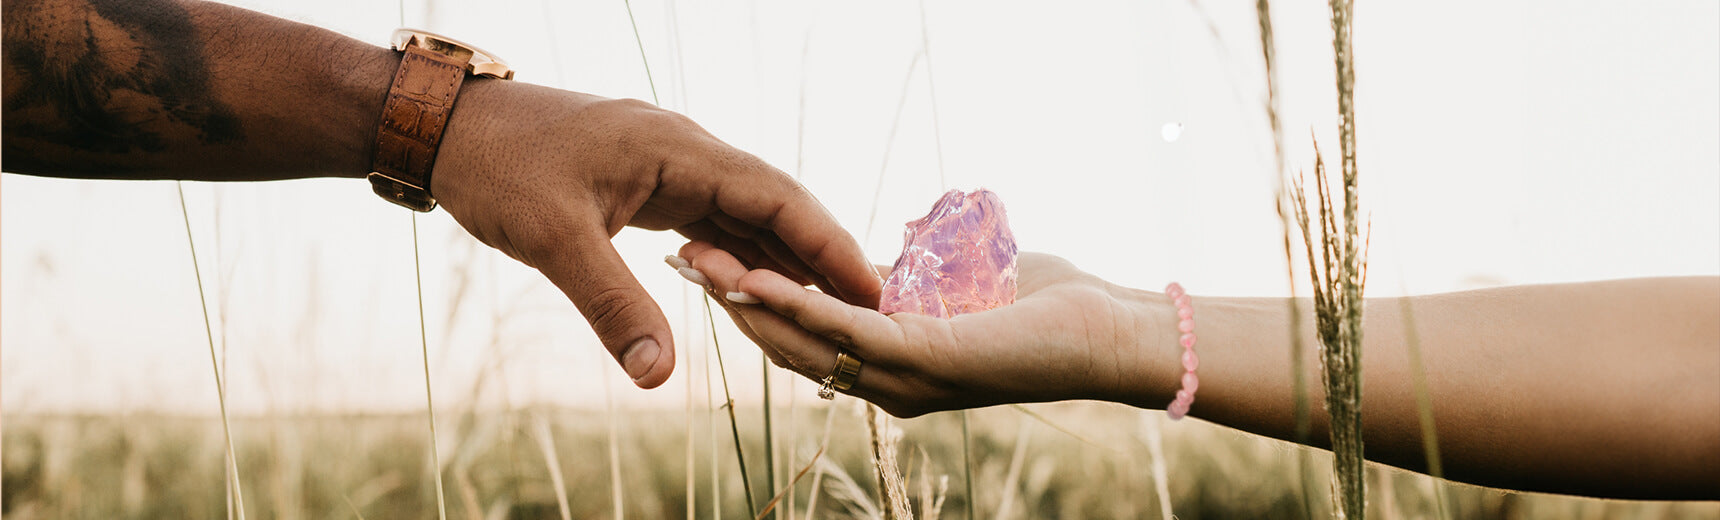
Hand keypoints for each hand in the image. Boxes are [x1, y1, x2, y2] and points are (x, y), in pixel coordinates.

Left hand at [430, 80, 880, 388]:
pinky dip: (741, 253)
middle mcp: (685, 150)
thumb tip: (658, 376)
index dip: (826, 242)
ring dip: (784, 256)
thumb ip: (613, 306)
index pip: (775, 197)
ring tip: (832, 304)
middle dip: (822, 253)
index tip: (870, 284)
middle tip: (871, 303)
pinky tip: (761, 287)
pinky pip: (712, 218)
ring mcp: (668, 164)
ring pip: (745, 214)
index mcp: (677, 149)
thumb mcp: (554, 240)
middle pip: (774, 204)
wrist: (445, 127)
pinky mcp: (648, 182)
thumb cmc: (497, 168)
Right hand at [677, 242, 1166, 416]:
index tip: (711, 267)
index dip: (755, 307)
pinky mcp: (929, 358)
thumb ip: (904, 280)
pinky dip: (801, 303)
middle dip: (735, 306)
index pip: (806, 339)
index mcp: (893, 367)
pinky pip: (849, 329)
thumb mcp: (951, 286)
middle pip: (791, 347)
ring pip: (808, 343)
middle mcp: (892, 384)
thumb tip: (867, 259)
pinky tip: (762, 279)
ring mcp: (908, 377)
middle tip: (686, 264)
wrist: (1104, 330)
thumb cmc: (1041, 306)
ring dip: (753, 304)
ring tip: (706, 268)